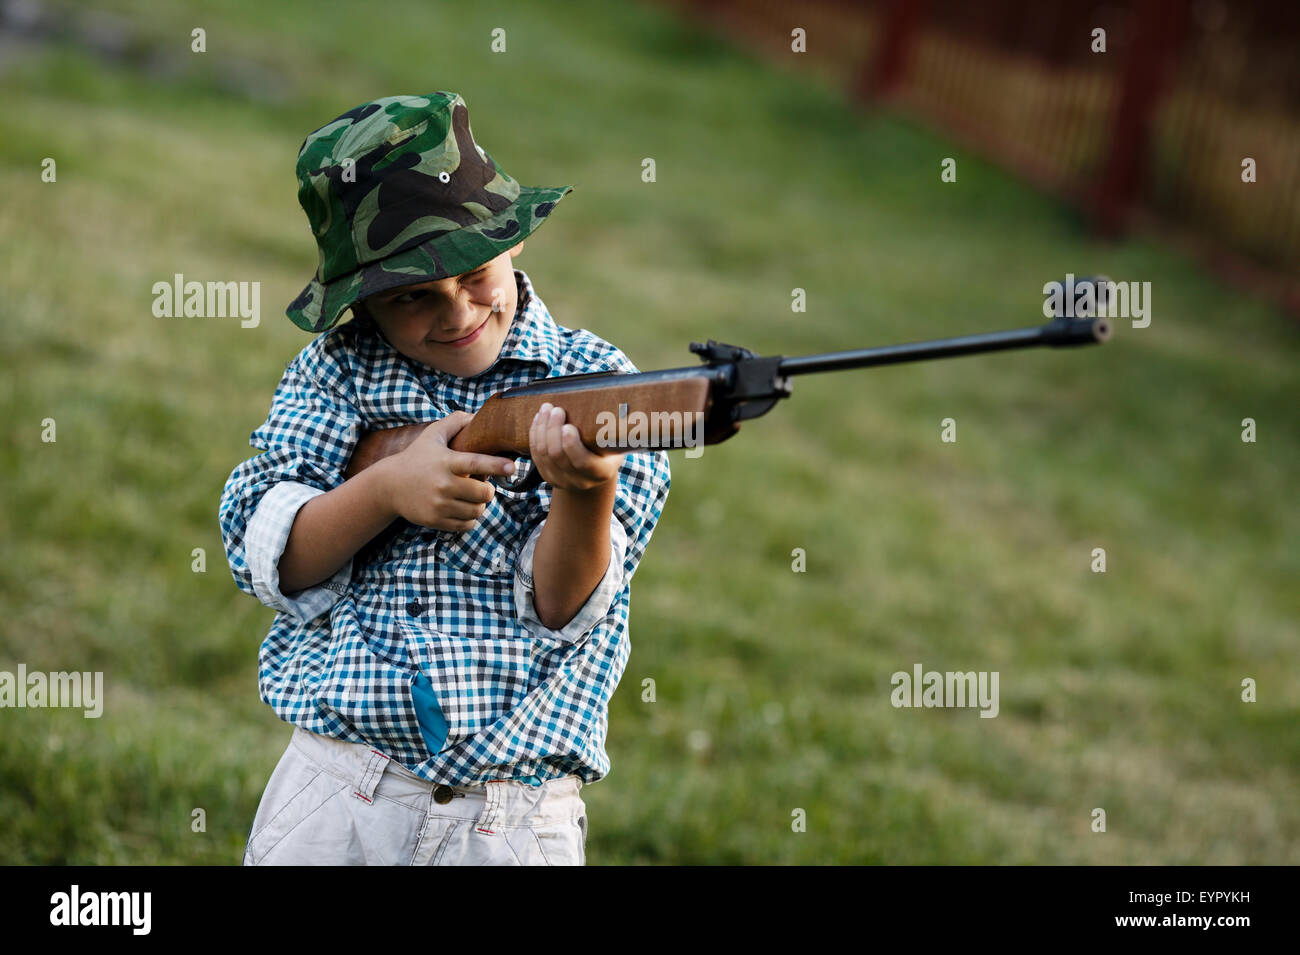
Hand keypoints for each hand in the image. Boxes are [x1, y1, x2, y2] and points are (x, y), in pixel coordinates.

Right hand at [377, 411, 516, 530]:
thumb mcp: (432, 434)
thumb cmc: (417, 456)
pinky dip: (470, 518)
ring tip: (473, 496)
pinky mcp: (435, 520)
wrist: (389, 485)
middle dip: (488, 489)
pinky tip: (463, 507)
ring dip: (480, 504)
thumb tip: (478, 416)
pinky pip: (466, 525)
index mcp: (446, 462)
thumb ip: (456, 422)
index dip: (496, 465)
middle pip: (483, 493)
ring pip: (477, 511)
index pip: (475, 463)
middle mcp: (443, 484)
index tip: (512, 467)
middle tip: (482, 484)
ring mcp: (439, 504)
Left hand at [529, 402, 624, 492]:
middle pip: (558, 456)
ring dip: (542, 429)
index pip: (582, 462)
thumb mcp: (616, 441)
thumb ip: (611, 427)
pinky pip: (536, 456)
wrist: (596, 470)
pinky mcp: (548, 476)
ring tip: (546, 409)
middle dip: (553, 430)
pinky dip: (535, 435)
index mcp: (601, 472)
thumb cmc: (609, 447)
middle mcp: (581, 481)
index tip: (567, 426)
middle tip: (556, 409)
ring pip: (544, 454)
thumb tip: (610, 399)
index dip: (572, 445)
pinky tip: (538, 419)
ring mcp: (562, 481)